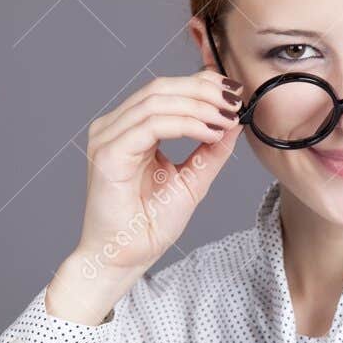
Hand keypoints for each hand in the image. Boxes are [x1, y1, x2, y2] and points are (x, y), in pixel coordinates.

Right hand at [47, 69, 243, 324]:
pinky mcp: (108, 153)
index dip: (201, 85)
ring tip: (226, 118)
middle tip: (235, 101)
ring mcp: (107, 138)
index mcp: (130, 129)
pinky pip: (150, 125)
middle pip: (160, 88)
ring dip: (199, 107)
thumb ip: (210, 150)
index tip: (235, 94)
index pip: (165, 91)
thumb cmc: (148, 225)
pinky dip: (185, 124)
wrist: (125, 258)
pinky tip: (209, 132)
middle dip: (203, 90)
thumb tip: (233, 120)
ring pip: (156, 101)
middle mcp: (114, 127)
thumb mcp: (192, 180)